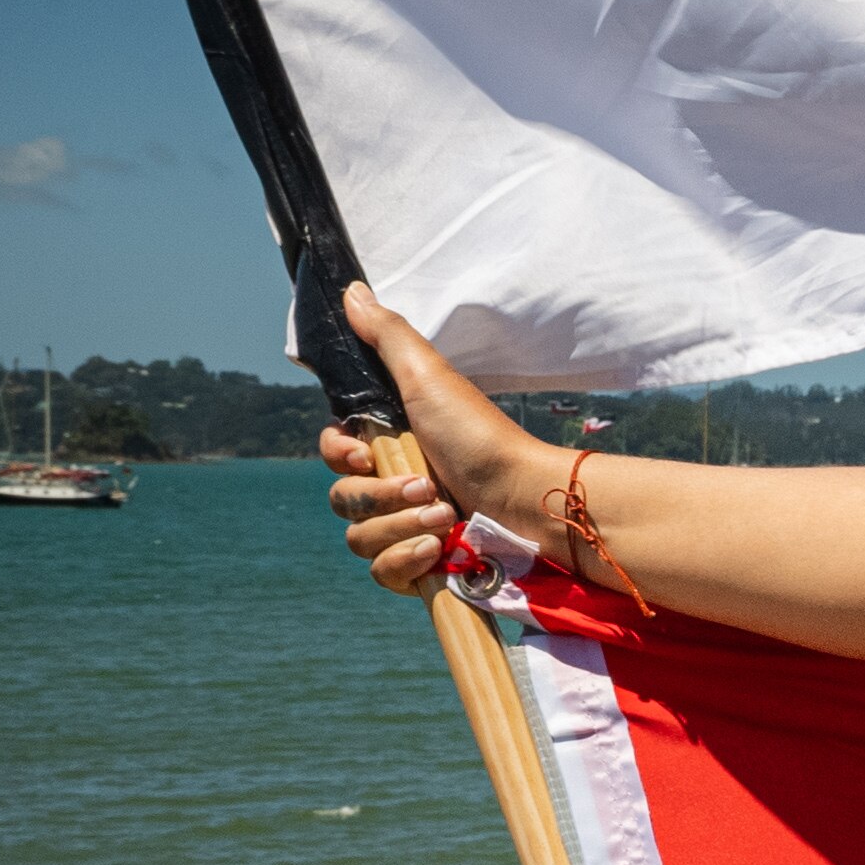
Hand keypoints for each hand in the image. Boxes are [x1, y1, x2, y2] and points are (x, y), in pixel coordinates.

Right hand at [317, 283, 563, 594]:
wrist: (531, 498)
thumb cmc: (483, 436)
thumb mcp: (429, 377)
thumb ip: (387, 336)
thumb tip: (351, 290)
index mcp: (393, 443)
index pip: (332, 454)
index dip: (339, 456)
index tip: (363, 452)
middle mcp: (398, 485)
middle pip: (343, 501)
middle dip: (380, 496)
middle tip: (427, 485)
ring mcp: (411, 528)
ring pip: (360, 540)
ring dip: (400, 527)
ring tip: (445, 516)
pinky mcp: (427, 566)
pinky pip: (386, 574)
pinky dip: (407, 562)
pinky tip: (439, 550)